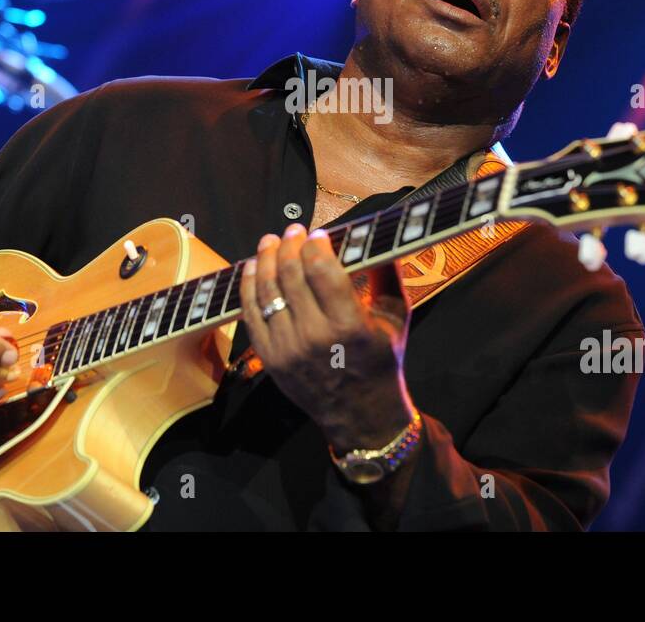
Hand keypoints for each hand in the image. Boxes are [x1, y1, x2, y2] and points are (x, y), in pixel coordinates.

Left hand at [239, 223, 415, 451]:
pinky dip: (248, 287)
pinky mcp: (270, 358)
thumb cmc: (381, 361)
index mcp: (350, 325)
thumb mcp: (396, 318)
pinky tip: (252, 268)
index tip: (317, 232)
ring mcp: (287, 349)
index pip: (322, 271)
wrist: (361, 414)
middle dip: (289, 245)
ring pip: (267, 291)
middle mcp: (315, 336)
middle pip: (291, 275)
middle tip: (293, 231)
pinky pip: (251, 314)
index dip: (315, 245)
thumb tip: (377, 236)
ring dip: (266, 260)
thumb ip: (387, 274)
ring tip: (270, 243)